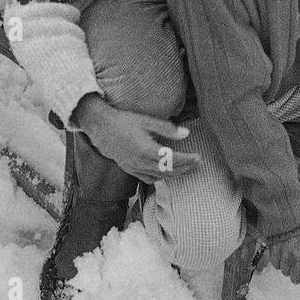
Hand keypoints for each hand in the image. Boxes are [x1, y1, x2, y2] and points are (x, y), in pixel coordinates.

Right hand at [72, 93, 200, 182]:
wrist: (101, 127)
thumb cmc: (124, 121)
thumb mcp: (147, 121)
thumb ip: (167, 129)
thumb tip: (186, 133)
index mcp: (147, 151)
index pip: (173, 160)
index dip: (187, 160)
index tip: (198, 157)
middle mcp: (141, 163)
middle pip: (169, 171)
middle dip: (185, 169)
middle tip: (197, 164)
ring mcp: (134, 168)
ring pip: (159, 177)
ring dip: (174, 174)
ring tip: (186, 169)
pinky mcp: (129, 169)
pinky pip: (147, 179)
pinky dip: (159, 178)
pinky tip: (164, 174)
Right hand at [266, 227, 299, 285]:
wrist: (290, 218)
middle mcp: (296, 257)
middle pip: (295, 279)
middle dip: (298, 276)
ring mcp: (284, 255)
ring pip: (285, 272)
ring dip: (288, 269)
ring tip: (292, 261)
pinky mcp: (274, 252)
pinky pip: (275, 265)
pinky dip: (279, 263)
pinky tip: (284, 257)